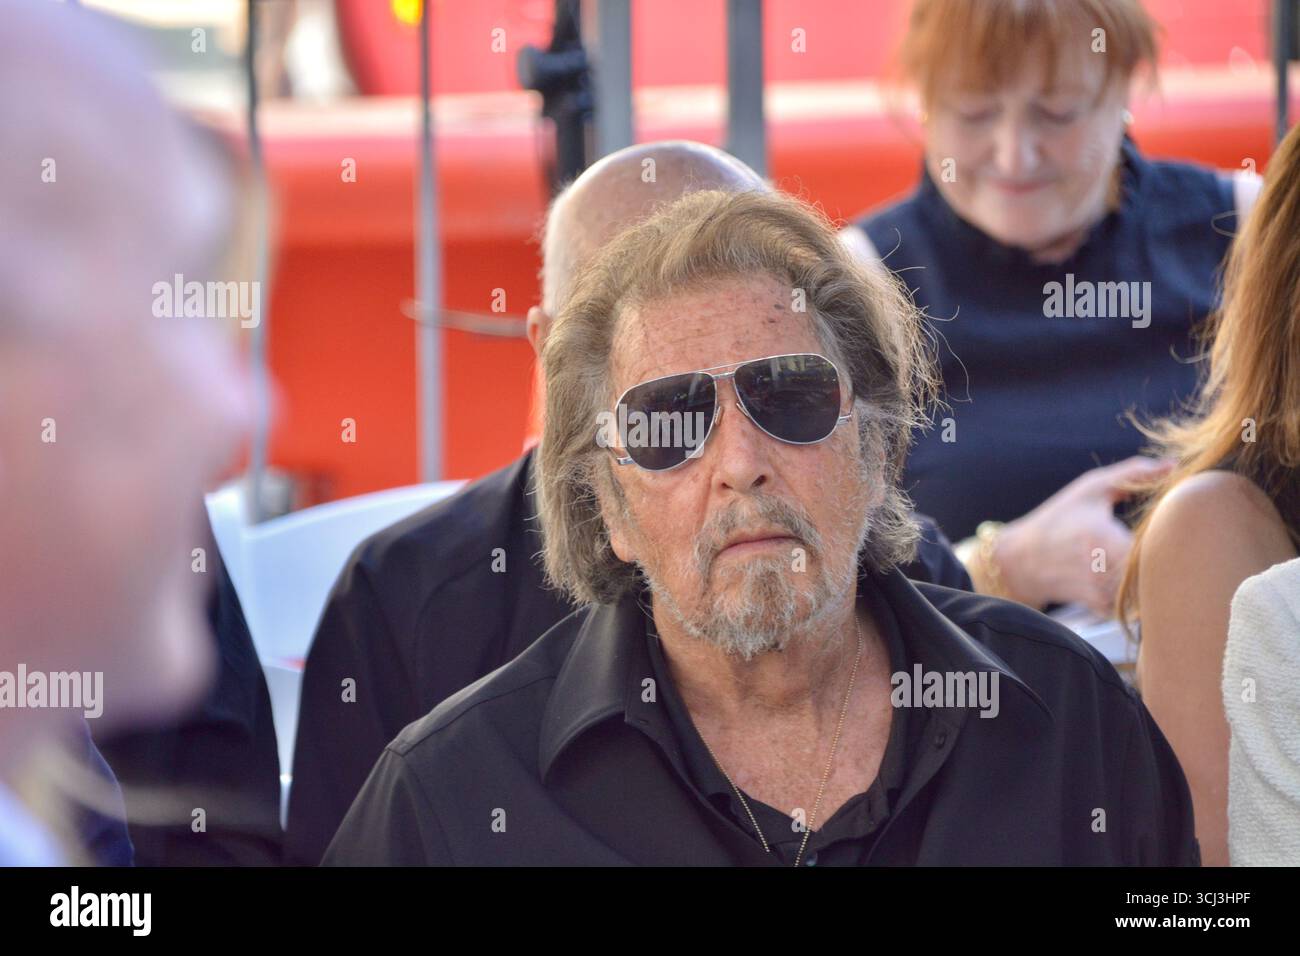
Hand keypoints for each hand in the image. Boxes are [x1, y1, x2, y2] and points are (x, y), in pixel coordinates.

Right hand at [994, 456, 1174, 615]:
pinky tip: (1127, 572)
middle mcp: (1101, 569)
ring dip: (1154, 573)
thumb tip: (1173, 464)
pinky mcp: (1101, 606)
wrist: (1021, 560)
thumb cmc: (1059, 519)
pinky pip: (1135, 600)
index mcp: (1102, 537)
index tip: (1176, 524)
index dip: (1174, 534)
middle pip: (1160, 568)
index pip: (1160, 543)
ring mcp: (1101, 591)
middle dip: (1169, 555)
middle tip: (1172, 541)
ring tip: (1148, 555)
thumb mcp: (1091, 489)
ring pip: (1150, 585)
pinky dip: (1137, 588)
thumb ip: (1133, 473)